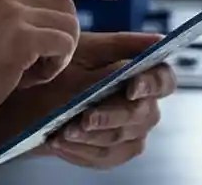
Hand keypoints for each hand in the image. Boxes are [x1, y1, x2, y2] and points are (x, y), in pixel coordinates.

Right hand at [0, 0, 121, 133]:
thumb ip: (14, 5)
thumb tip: (64, 1)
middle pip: (67, 3)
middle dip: (62, 35)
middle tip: (36, 62)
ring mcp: (12, 9)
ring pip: (69, 25)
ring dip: (57, 54)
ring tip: (27, 70)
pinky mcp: (21, 36)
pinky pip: (64, 45)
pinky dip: (54, 66)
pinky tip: (27, 76)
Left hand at [37, 32, 177, 169]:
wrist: (37, 93)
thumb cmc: (64, 65)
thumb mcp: (82, 54)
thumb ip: (114, 56)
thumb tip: (152, 44)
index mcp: (142, 72)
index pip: (163, 80)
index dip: (152, 84)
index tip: (132, 89)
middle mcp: (144, 104)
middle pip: (140, 114)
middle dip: (110, 116)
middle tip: (85, 119)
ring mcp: (132, 131)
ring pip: (118, 138)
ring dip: (89, 135)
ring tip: (63, 131)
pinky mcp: (115, 151)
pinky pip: (103, 156)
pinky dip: (79, 149)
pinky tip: (59, 141)